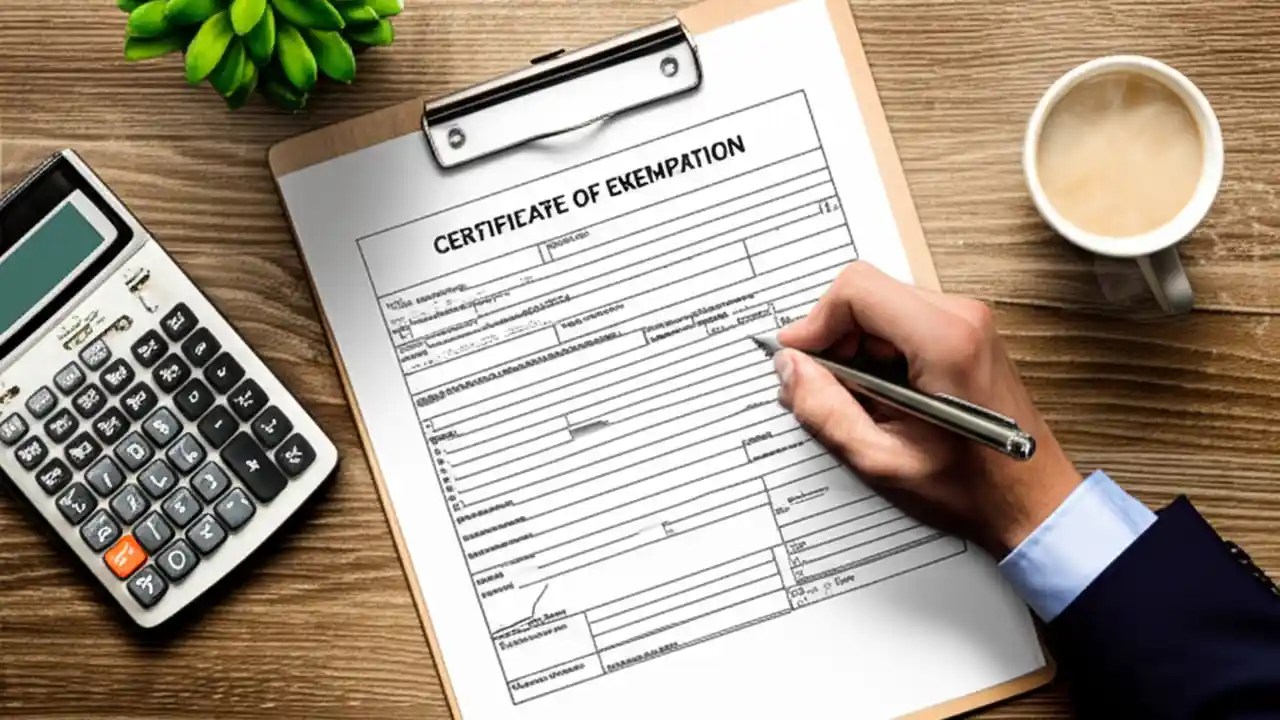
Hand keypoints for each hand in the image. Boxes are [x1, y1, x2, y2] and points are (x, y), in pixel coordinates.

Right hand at [773, 262, 1080, 556]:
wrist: (1034, 503)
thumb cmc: (976, 489)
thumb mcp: (883, 460)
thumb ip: (826, 410)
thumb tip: (790, 369)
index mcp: (946, 341)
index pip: (856, 290)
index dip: (815, 323)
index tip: (798, 360)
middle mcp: (962, 318)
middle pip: (866, 295)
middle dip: (834, 341)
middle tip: (828, 392)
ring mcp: (968, 323)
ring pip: (880, 309)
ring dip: (855, 351)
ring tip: (863, 404)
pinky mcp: (966, 334)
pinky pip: (901, 324)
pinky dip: (877, 355)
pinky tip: (885, 399)